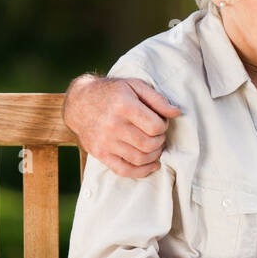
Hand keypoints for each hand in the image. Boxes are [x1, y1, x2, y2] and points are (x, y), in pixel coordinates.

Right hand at [63, 74, 181, 177]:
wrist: (79, 102)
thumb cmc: (111, 92)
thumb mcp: (135, 86)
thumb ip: (157, 99)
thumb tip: (177, 112)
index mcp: (123, 106)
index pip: (155, 127)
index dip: (163, 126)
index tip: (160, 122)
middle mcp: (112, 125)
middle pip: (149, 144)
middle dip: (160, 141)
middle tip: (158, 135)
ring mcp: (104, 142)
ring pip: (140, 159)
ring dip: (154, 155)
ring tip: (154, 146)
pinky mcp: (99, 153)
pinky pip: (124, 170)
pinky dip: (141, 171)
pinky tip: (152, 165)